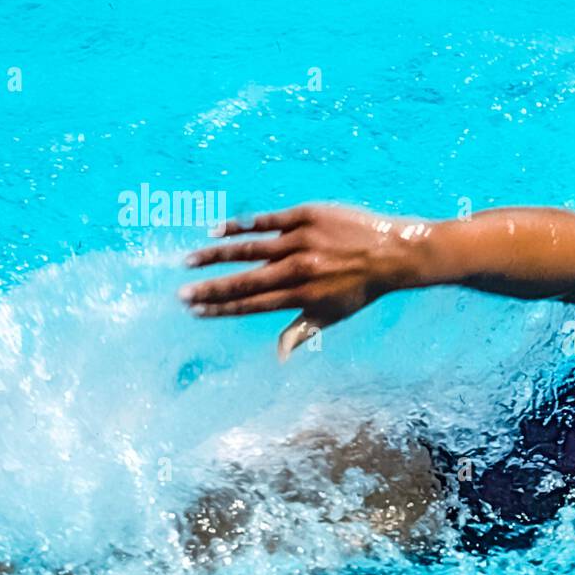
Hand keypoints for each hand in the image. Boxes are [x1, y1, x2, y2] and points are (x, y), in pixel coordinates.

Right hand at [179, 203, 421, 359]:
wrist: (393, 252)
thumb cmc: (361, 288)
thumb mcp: (333, 315)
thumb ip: (300, 333)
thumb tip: (277, 358)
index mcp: (302, 296)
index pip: (252, 305)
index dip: (222, 309)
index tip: (195, 311)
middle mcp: (298, 270)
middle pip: (244, 281)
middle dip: (210, 290)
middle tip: (180, 294)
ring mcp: (301, 241)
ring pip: (248, 249)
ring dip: (215, 257)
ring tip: (189, 262)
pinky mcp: (306, 216)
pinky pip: (265, 220)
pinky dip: (239, 226)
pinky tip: (215, 231)